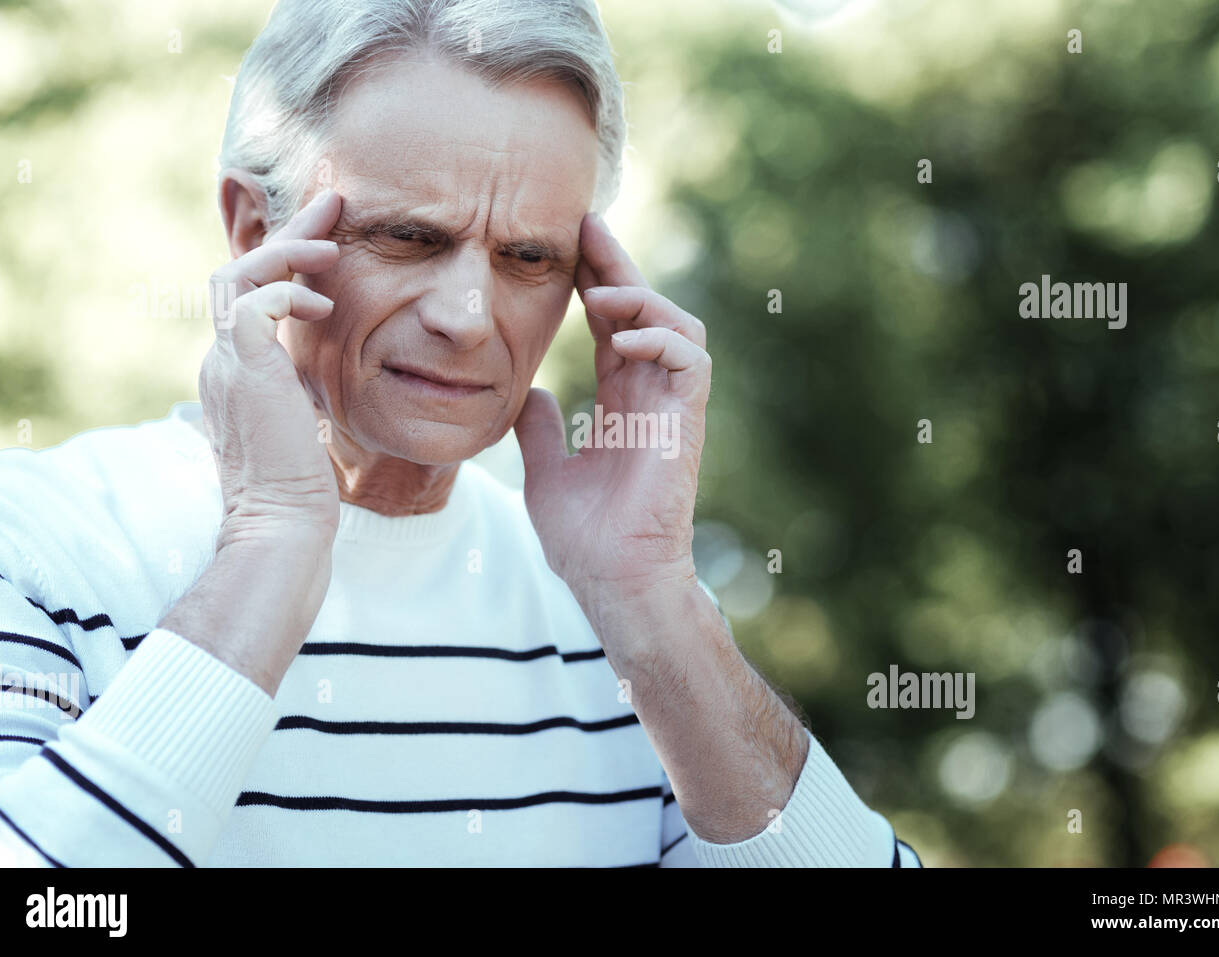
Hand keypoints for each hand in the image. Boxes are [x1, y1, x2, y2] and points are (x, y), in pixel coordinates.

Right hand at [199, 188, 343, 546]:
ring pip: (238, 276)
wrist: (282, 523)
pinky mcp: (243, 368)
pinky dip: (290, 294)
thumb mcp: (302, 423)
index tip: (326, 241)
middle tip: (334, 203)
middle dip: (287, 234)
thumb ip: (300, 390)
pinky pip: (256, 304)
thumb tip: (318, 379)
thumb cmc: (301, 487)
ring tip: (333, 242)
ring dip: (287, 251)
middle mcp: (220, 361)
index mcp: (233, 372)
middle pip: (239, 273)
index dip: (284, 264)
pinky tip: (326, 307)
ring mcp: (225, 363)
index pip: (248, 298)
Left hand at [514, 212, 710, 602]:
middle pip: (643, 308)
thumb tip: (527, 395)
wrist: (612, 580)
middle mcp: (650, 394)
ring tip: (601, 289)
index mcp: (621, 399)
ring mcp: (672, 406)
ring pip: (677, 323)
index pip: (610, 322)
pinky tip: (618, 337)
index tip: (564, 244)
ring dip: (642, 296)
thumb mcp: (545, 470)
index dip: (592, 280)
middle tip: (585, 225)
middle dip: (616, 263)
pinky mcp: (687, 421)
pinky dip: (659, 338)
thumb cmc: (585, 538)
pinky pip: (690, 358)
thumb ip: (540, 429)